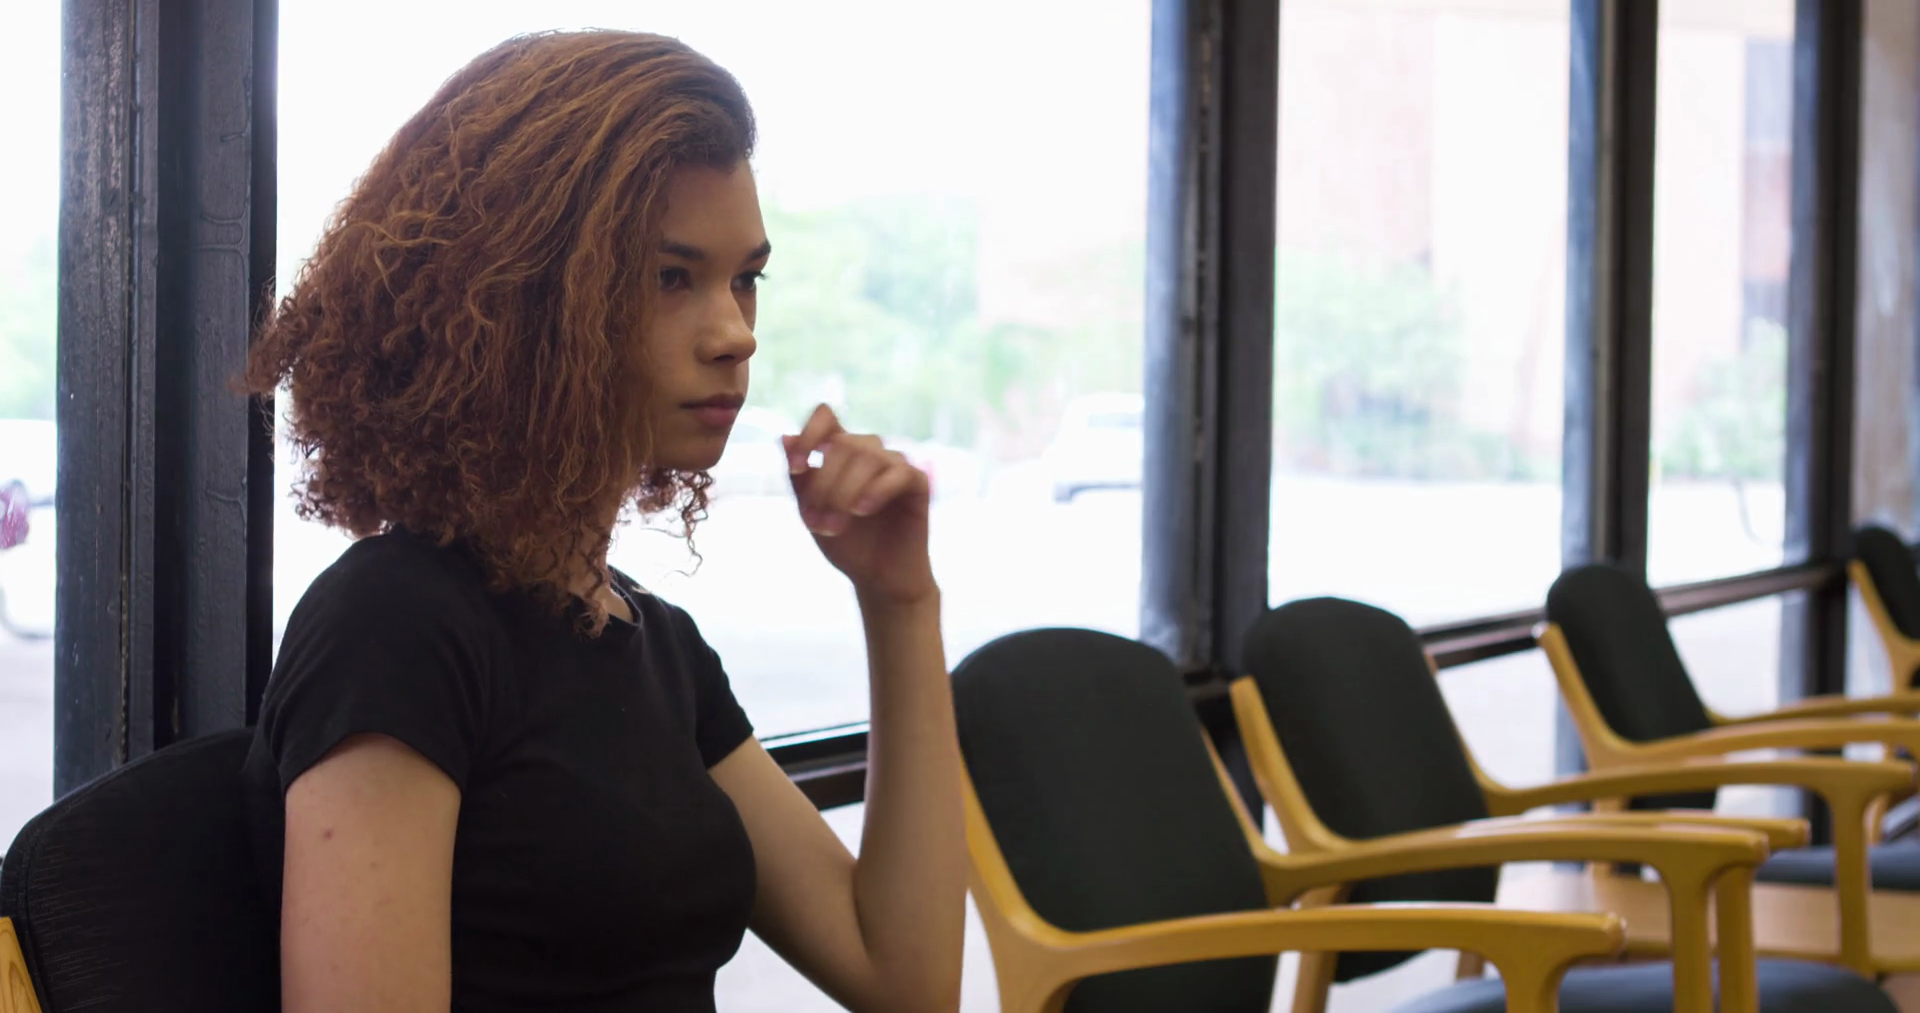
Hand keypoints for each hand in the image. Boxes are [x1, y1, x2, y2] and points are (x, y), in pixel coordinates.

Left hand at [784, 404, 934, 605]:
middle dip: (824, 483)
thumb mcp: (812, 513)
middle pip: (844, 443)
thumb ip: (800, 479)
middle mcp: (870, 452)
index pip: (826, 418)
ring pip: (869, 456)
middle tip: (816, 523)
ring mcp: (895, 465)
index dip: (809, 435)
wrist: (880, 580)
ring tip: (836, 525)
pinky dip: (877, 490)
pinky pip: (899, 472)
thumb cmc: (847, 545)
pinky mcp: (918, 483)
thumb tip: (784, 437)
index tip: (796, 467)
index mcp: (842, 453)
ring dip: (845, 491)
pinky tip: (862, 511)